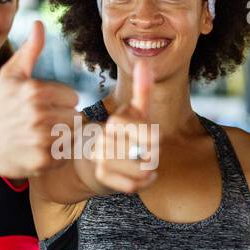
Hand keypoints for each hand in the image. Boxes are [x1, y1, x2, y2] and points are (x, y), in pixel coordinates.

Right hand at [0, 21, 77, 175]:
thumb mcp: (11, 74)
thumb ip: (30, 50)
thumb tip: (39, 24)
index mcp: (37, 92)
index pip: (73, 97)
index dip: (60, 102)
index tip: (44, 106)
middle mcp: (40, 115)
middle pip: (76, 117)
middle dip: (62, 119)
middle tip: (42, 123)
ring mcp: (41, 140)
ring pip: (72, 136)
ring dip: (61, 137)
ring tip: (42, 135)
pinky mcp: (42, 161)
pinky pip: (65, 155)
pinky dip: (56, 154)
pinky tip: (40, 149)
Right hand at [92, 60, 157, 193]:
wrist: (97, 155)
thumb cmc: (124, 131)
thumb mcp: (135, 111)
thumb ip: (142, 89)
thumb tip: (144, 63)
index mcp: (115, 123)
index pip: (147, 135)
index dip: (152, 138)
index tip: (150, 138)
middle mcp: (104, 140)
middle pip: (146, 154)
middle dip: (152, 154)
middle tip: (146, 152)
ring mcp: (100, 159)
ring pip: (141, 171)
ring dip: (148, 170)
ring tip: (143, 163)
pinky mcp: (101, 177)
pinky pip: (132, 186)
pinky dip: (142, 183)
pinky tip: (142, 176)